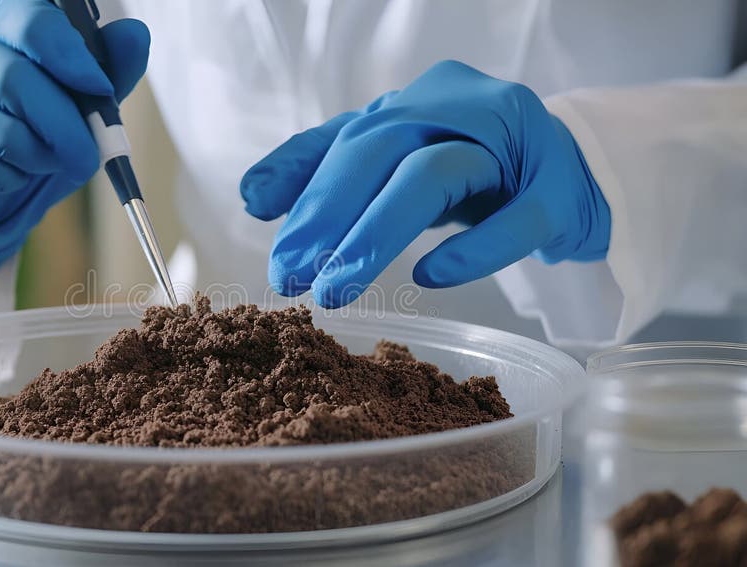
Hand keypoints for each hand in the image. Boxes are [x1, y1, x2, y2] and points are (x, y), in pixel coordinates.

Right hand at [0, 0, 148, 280]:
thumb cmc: (32, 124)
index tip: (99, 88)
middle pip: (13, 78)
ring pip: (1, 130)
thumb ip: (107, 66)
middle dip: (65, 124)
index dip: (68, 53)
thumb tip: (134, 37)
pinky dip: (14, 179)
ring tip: (50, 160)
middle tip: (90, 151)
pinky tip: (13, 173)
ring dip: (42, 156)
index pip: (26, 16)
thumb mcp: (78, 94)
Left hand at [241, 60, 610, 307]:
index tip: (257, 218)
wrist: (582, 174)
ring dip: (376, 234)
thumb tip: (255, 197)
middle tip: (289, 274)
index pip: (347, 137)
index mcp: (418, 105)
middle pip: (380, 149)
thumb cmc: (482, 172)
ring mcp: (514, 144)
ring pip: (434, 176)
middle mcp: (459, 109)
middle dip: (326, 214)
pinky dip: (470, 250)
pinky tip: (430, 278)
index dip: (301, 178)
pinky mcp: (559, 189)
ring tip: (335, 288)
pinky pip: (515, 219)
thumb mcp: (403, 164)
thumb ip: (334, 171)